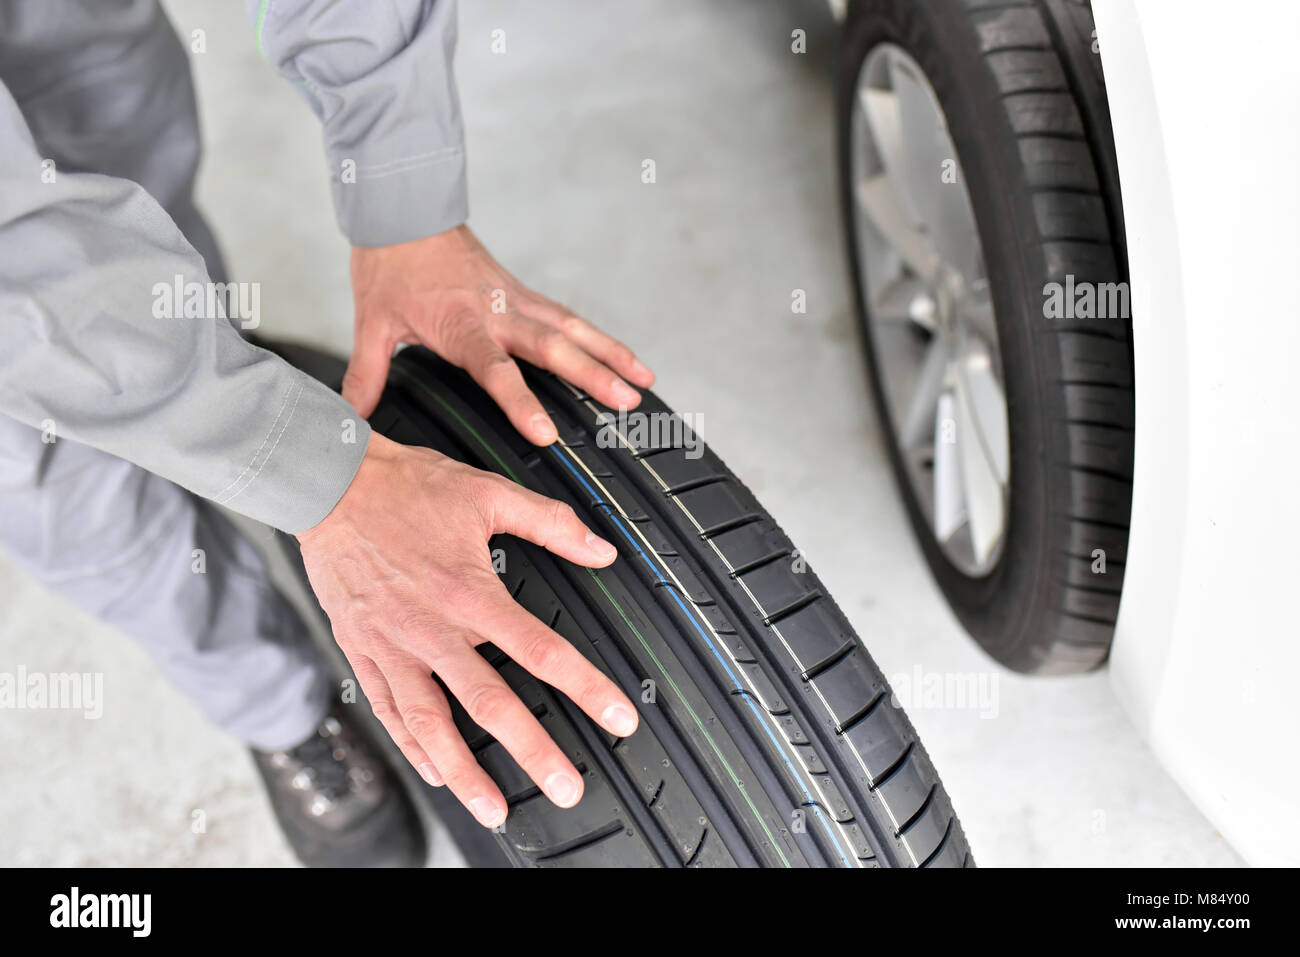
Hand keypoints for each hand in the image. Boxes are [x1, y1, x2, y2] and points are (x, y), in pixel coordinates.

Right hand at [297, 432, 639, 827]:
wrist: (327, 486)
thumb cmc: (405, 488)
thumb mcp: (488, 493)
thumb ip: (551, 524)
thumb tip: (602, 549)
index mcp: (470, 593)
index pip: (540, 650)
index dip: (586, 688)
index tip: (617, 718)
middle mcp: (433, 629)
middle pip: (490, 703)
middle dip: (532, 752)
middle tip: (565, 788)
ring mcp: (393, 646)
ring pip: (432, 722)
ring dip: (465, 771)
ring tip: (494, 808)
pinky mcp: (362, 651)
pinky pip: (389, 710)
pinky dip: (413, 747)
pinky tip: (436, 773)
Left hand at [343, 225, 654, 439]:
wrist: (403, 209)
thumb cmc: (390, 263)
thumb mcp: (371, 322)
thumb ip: (367, 374)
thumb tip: (351, 419)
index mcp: (461, 323)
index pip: (495, 369)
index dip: (520, 401)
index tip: (545, 432)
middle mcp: (498, 312)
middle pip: (553, 348)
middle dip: (592, 377)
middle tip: (625, 403)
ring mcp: (516, 301)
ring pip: (574, 329)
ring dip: (610, 355)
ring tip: (644, 383)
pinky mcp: (524, 294)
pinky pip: (570, 318)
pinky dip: (600, 338)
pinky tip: (625, 357)